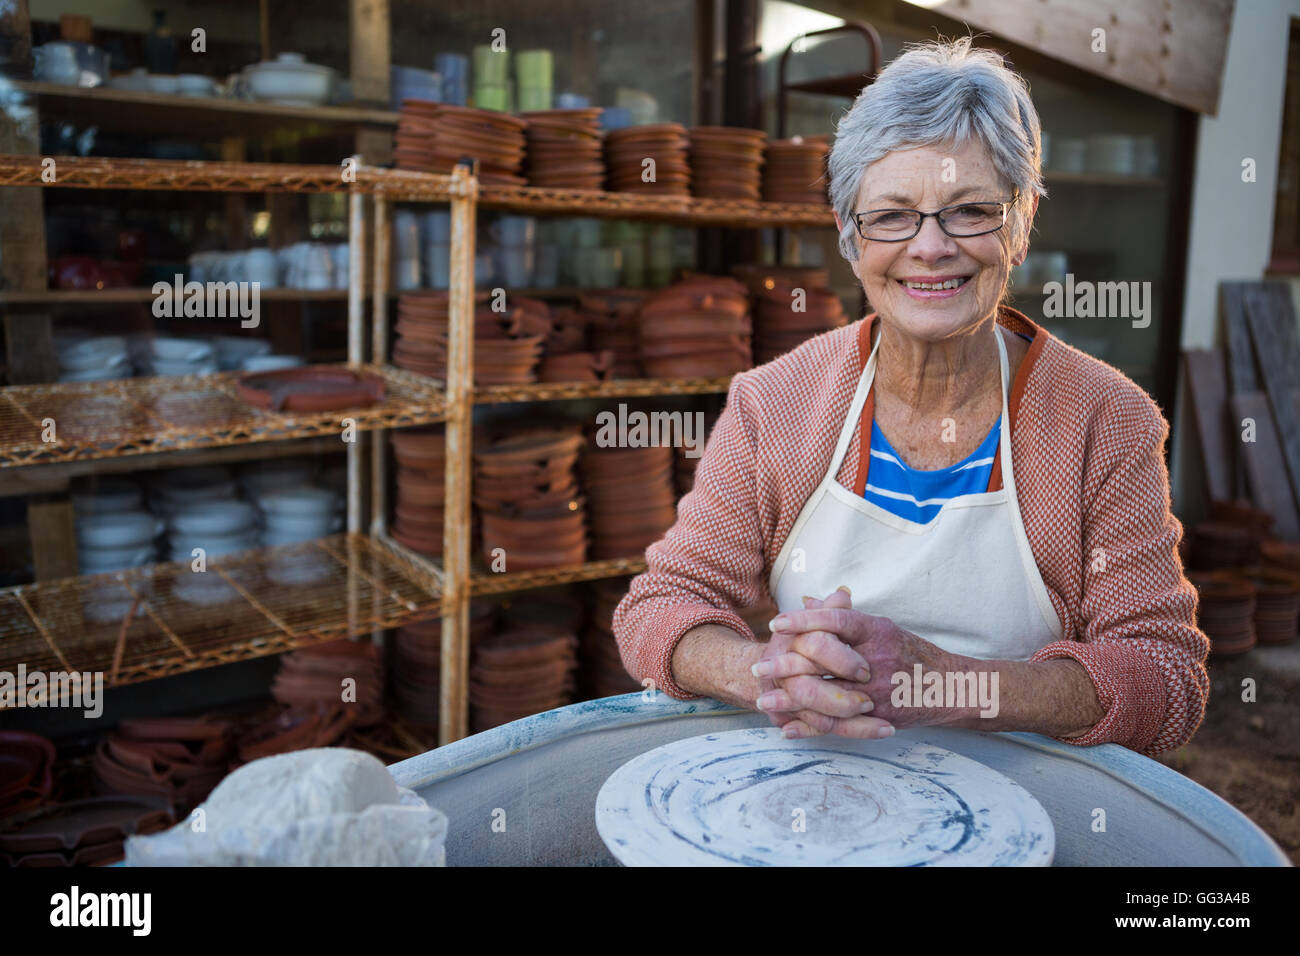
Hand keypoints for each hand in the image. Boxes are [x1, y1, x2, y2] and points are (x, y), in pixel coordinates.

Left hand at [760, 600, 962, 736]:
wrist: (951, 688)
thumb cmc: (911, 654)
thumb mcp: (882, 628)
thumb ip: (845, 618)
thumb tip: (807, 600)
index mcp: (876, 631)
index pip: (836, 621)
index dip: (804, 620)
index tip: (776, 623)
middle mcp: (875, 658)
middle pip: (823, 659)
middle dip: (786, 665)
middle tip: (760, 669)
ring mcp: (877, 690)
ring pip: (825, 696)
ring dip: (791, 700)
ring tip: (764, 702)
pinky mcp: (878, 717)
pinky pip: (838, 724)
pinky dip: (810, 727)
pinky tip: (787, 728)